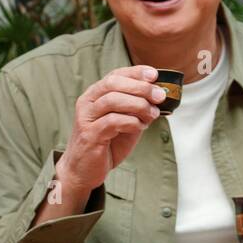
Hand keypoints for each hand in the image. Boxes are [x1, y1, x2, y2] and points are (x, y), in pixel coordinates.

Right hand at [58, 65, 165, 193]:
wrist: (83, 171)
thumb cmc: (105, 145)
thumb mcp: (125, 123)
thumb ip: (136, 110)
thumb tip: (158, 98)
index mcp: (95, 96)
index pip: (115, 75)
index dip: (135, 72)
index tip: (154, 74)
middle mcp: (87, 103)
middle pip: (113, 83)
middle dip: (140, 87)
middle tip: (159, 96)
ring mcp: (86, 118)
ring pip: (113, 100)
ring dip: (138, 105)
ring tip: (152, 114)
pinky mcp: (89, 134)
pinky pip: (113, 121)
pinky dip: (131, 122)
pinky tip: (140, 127)